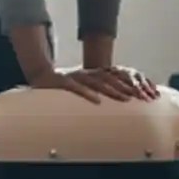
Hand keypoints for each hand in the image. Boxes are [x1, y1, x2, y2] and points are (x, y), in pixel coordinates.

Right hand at [28, 66, 149, 103]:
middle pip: (109, 78)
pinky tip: (97, 101)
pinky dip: (87, 94)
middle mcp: (85, 74)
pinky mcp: (62, 82)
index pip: (112, 76)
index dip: (126, 83)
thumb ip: (93, 91)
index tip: (140, 92)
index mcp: (90, 74)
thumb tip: (108, 104)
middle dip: (125, 87)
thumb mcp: (80, 86)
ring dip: (112, 90)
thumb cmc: (60, 86)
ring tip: (125, 98)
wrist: (38, 75)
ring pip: (97, 82)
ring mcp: (74, 77)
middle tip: (139, 97)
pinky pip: (76, 88)